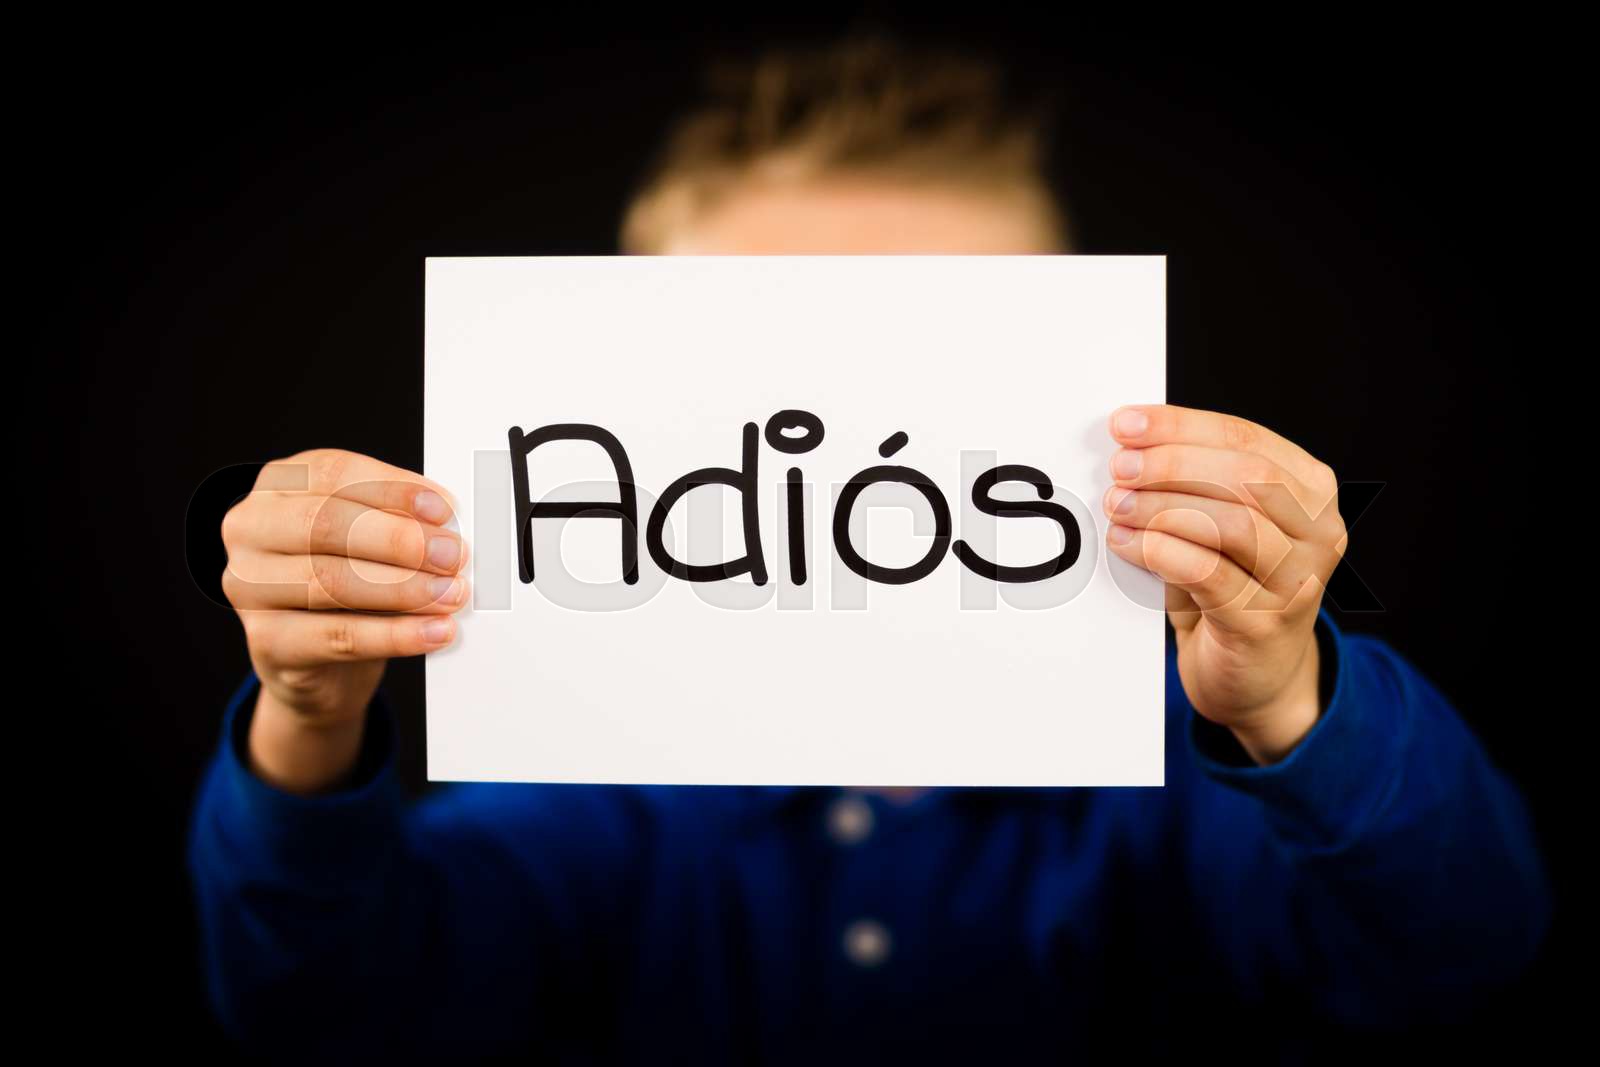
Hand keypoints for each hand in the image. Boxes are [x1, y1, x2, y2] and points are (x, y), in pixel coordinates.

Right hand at [220, 449, 468, 790]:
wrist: (316, 659)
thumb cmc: (347, 578)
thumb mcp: (368, 536)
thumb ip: (399, 519)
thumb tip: (448, 522)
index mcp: (279, 484)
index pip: (335, 473)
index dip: (394, 490)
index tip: (444, 509)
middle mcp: (251, 528)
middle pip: (327, 525)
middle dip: (400, 540)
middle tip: (454, 555)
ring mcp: (247, 586)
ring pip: (331, 582)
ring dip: (405, 589)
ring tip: (452, 594)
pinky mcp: (266, 642)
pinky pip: (338, 637)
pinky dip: (395, 635)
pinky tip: (434, 632)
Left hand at [1102, 405, 1347, 763]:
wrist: (1254, 675)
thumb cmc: (1230, 587)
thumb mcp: (1220, 525)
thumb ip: (1195, 483)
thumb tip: (1129, 443)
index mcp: (1310, 490)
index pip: (1246, 439)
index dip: (1181, 426)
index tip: (1126, 423)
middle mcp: (1318, 531)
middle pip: (1246, 476)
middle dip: (1172, 464)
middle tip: (1119, 467)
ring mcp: (1299, 580)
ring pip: (1233, 524)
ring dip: (1163, 508)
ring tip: (1118, 506)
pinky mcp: (1265, 624)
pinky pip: (1209, 574)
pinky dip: (1161, 551)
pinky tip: (1127, 542)